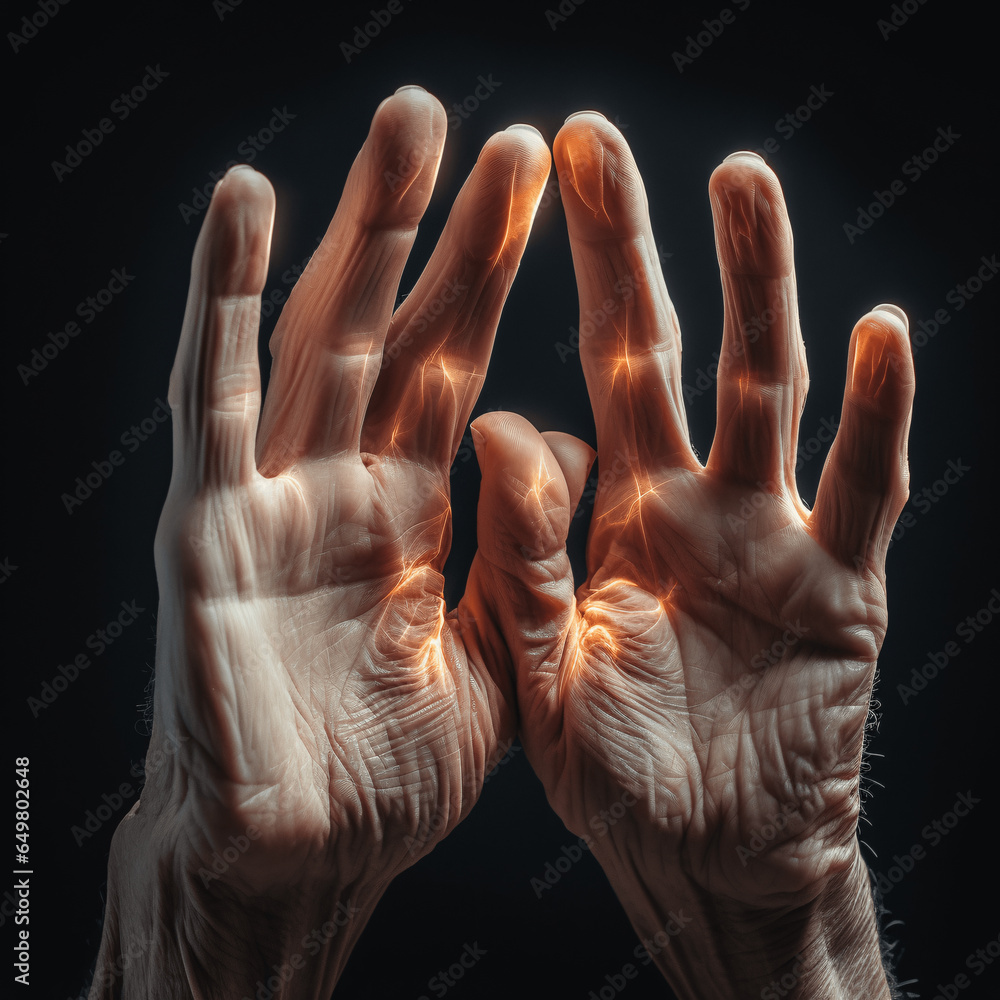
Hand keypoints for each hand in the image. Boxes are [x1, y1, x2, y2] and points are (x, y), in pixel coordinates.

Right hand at [90, 88, 550, 998]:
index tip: (536, 190)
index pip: (455, 368)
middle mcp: (340, 488)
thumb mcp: (499, 652)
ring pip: (315, 339)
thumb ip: (526, 549)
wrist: (312, 858)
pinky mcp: (210, 530)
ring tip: (399, 130)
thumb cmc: (396, 770)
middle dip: (434, 230)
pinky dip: (220, 301)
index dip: (493, 278)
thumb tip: (557, 444)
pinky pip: (218, 402)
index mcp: (408, 513)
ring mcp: (274, 500)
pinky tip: (243, 204)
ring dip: (354, 232)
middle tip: (473, 125)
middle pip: (393, 333)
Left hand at [470, 115, 912, 996]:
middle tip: (597, 140)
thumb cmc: (616, 775)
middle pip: (661, 353)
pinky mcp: (844, 592)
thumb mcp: (538, 668)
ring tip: (740, 184)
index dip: (554, 289)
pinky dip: (874, 419)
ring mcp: (772, 539)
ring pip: (764, 394)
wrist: (705, 860)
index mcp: (614, 516)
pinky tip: (876, 338)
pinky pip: (864, 493)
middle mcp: (692, 504)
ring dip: (755, 290)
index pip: (583, 375)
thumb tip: (493, 420)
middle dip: (633, 249)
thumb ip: (516, 553)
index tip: (524, 186)